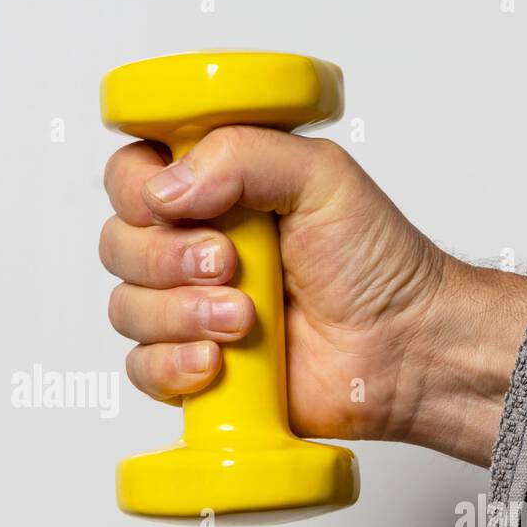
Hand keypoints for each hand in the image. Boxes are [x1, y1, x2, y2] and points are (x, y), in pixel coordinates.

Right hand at [100, 127, 526, 466]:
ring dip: (178, 313)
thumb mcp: (322, 177)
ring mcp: (195, 311)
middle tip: (230, 266)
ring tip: (244, 320)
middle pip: (118, 243)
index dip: (140, 190)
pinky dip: (171, 365)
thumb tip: (166, 187)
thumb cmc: (379, 264)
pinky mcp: (202, 371)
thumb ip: (242, 155)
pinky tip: (218, 363)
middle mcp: (196, 246)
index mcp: (217, 189)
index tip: (181, 204)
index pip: (131, 174)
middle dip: (166, 257)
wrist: (408, 348)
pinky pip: (144, 369)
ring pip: (127, 308)